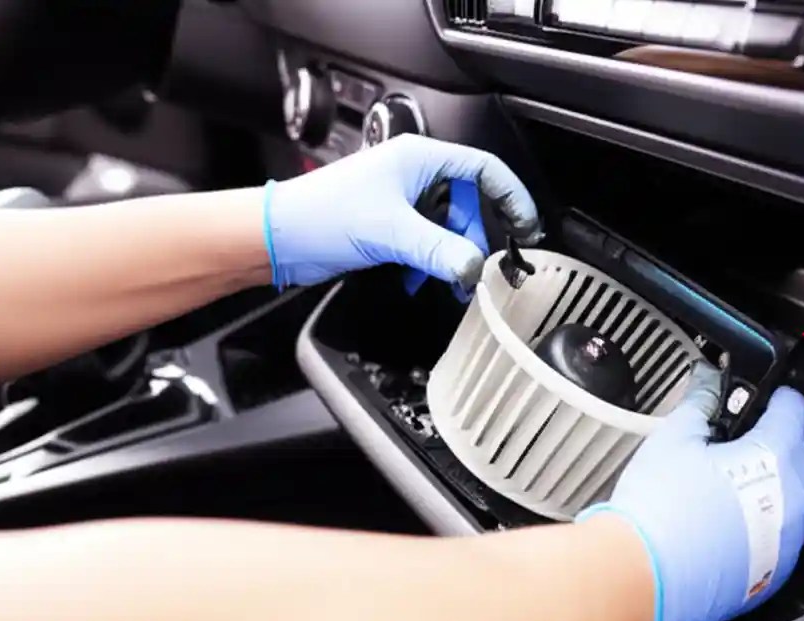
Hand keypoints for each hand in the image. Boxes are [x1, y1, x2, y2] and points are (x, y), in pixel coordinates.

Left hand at [263, 135, 542, 288]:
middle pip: (469, 202)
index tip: (526, 227)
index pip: (484, 168)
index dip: (511, 196)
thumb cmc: (319, 215)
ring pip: (448, 225)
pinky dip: (431, 261)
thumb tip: (477, 267)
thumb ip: (439, 251)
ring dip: (452, 254)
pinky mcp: (389, 224)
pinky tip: (420, 279)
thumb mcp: (390, 233)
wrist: (278, 236)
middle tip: (479, 266)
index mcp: (418, 158)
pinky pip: (427, 241)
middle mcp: (412, 174)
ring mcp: (401, 199)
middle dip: (476, 238)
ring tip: (452, 279)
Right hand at [579, 364, 803, 620]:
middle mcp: (794, 502)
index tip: (773, 395)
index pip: (797, 411)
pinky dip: (774, 517)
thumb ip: (700, 405)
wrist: (640, 577)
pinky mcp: (775, 573)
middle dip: (798, 433)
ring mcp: (788, 542)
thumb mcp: (674, 440)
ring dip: (788, 477)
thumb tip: (707, 385)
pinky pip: (788, 534)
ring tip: (750, 469)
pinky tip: (740, 513)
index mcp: (774, 460)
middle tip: (770, 424)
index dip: (784, 396)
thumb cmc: (656, 514)